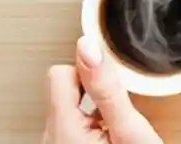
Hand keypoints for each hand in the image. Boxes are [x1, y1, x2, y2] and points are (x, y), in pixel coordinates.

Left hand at [42, 37, 163, 143]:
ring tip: (112, 122)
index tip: (108, 83)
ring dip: (91, 108)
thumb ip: (107, 89)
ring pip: (68, 106)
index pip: (59, 72)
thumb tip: (88, 47)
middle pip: (63, 88)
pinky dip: (90, 123)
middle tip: (115, 108)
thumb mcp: (128, 128)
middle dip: (91, 92)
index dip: (89, 73)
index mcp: (62, 127)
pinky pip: (71, 124)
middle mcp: (51, 137)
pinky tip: (107, 135)